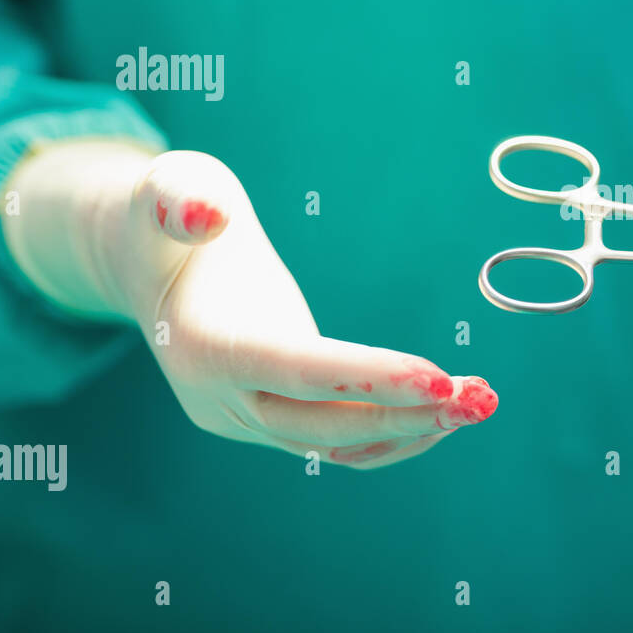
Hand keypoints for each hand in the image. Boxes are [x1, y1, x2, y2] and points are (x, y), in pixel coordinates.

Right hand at [5, 145, 495, 467]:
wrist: (147, 262)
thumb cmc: (166, 216)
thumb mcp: (167, 185)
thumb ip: (179, 197)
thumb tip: (206, 215)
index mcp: (203, 347)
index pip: (297, 371)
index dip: (367, 377)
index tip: (439, 378)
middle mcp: (221, 401)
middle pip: (324, 427)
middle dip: (409, 414)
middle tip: (484, 398)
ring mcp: (246, 420)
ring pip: (338, 447)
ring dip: (414, 430)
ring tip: (483, 401)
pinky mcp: (272, 422)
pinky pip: (339, 446)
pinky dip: (394, 434)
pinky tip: (444, 411)